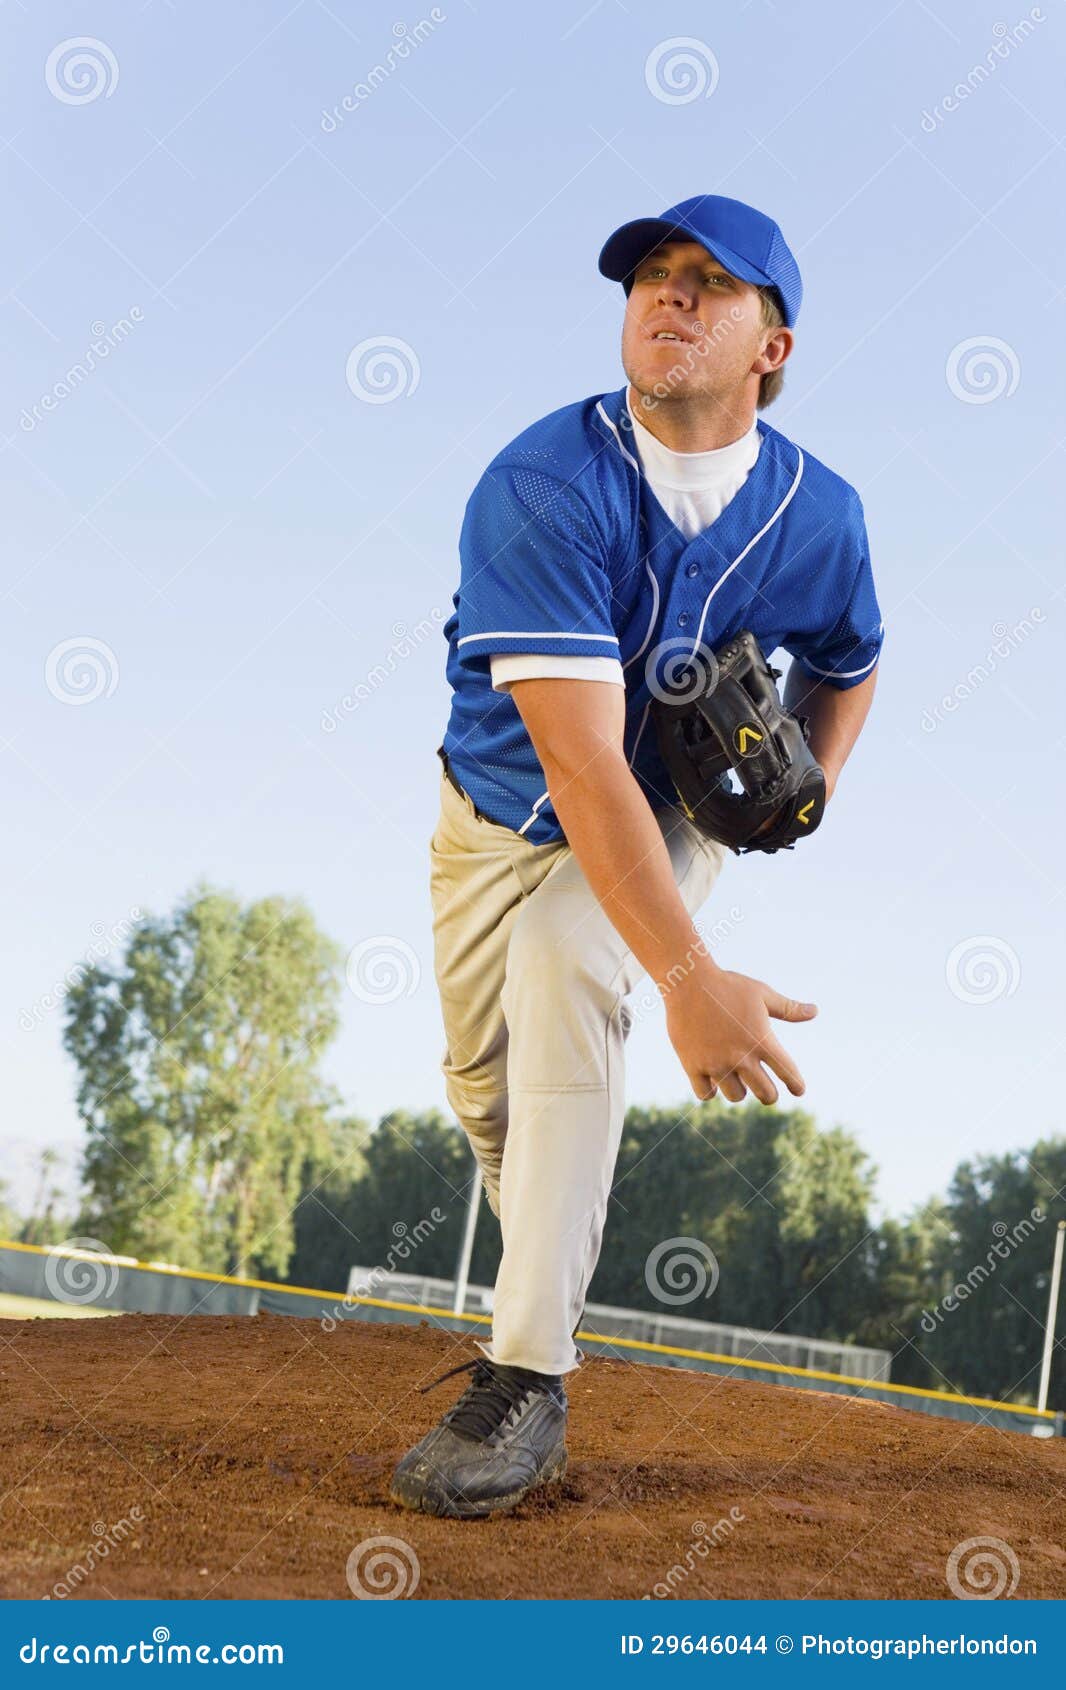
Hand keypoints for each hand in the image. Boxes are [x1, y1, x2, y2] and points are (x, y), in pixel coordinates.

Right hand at [664, 965, 816, 1105]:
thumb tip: (815, 1011)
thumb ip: (789, 1009)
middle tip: (766, 1091)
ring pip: (736, 1096)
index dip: (796, 1085)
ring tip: (735, 1079)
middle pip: (766, 1094)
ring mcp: (716, 1063)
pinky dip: (710, 1091)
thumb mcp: (762, 994)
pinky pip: (705, 1094)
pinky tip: (712, 1081)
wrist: (689, 981)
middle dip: (769, 1095)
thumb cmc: (728, 985)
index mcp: (762, 1040)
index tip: (798, 1090)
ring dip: (738, 1090)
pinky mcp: (693, 1066)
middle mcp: (741, 1057)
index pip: (788, 1072)